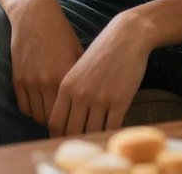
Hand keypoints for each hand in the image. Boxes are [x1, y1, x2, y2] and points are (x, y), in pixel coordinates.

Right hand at [9, 0, 82, 128]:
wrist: (34, 15)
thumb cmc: (60, 34)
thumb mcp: (77, 54)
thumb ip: (81, 79)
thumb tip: (91, 102)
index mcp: (66, 77)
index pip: (71, 113)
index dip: (76, 124)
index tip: (81, 128)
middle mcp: (46, 82)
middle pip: (53, 119)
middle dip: (61, 126)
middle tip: (68, 128)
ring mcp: (30, 81)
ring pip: (38, 116)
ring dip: (46, 120)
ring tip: (55, 119)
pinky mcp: (18, 78)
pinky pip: (24, 107)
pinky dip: (32, 111)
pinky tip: (41, 108)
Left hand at [49, 12, 150, 135]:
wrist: (126, 37)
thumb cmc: (102, 53)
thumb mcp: (78, 70)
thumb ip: (71, 92)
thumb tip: (67, 118)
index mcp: (66, 86)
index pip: (55, 122)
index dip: (58, 135)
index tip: (65, 139)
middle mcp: (80, 94)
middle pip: (71, 131)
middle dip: (76, 141)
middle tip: (82, 143)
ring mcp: (99, 98)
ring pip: (92, 132)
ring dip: (94, 138)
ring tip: (97, 139)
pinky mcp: (119, 101)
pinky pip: (112, 128)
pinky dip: (111, 134)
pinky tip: (113, 133)